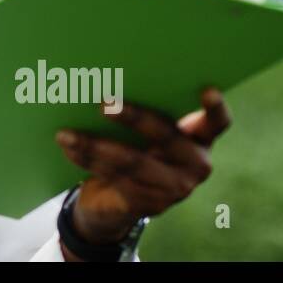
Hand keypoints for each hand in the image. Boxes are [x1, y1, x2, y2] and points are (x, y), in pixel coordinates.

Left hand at [55, 87, 231, 245]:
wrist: (116, 202)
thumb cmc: (135, 148)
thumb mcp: (146, 134)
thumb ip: (143, 113)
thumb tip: (106, 77)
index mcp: (200, 139)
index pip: (217, 123)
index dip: (215, 108)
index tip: (208, 89)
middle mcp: (195, 165)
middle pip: (166, 136)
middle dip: (133, 117)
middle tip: (104, 103)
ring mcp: (174, 189)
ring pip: (131, 161)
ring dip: (94, 144)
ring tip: (65, 133)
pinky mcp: (150, 205)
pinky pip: (114, 178)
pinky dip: (87, 160)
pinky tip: (68, 148)